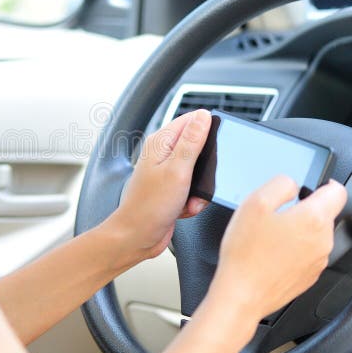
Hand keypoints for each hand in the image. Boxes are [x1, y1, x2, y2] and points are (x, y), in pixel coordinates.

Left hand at [102, 109, 211, 266]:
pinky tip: (184, 207)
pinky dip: (193, 200)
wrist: (137, 237)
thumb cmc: (149, 206)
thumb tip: (203, 115)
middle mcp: (162, 154)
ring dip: (200, 188)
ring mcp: (167, 172)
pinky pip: (194, 190)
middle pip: (199, 148)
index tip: (215, 148)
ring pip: (200, 172)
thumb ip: (192, 141)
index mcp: (161, 142)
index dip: (207, 130)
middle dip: (206, 167)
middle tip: (199, 180)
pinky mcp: (172, 190)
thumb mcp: (178, 170)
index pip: (191, 120)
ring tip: (190, 198)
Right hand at [208, 176, 347, 321]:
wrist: (242, 295)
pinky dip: (292, 248)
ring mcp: (318, 261)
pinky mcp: (309, 276)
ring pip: (314, 234)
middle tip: (274, 214)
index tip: (311, 185)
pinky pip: (306, 253)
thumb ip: (280, 184)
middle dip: (303, 209)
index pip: (338, 191)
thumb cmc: (246, 253)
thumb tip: (293, 184)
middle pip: (324, 213)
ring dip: (296, 229)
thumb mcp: (255, 203)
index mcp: (314, 219)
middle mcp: (323, 241)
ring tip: (268, 235)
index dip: (324, 183)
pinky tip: (269, 252)